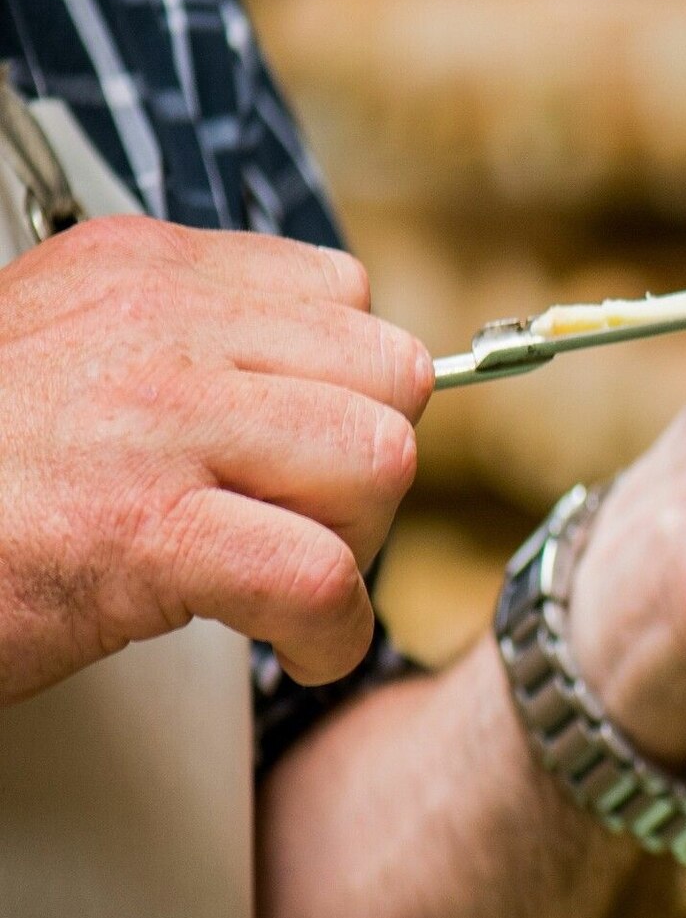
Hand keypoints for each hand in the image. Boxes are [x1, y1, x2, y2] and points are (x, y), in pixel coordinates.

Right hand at [0, 218, 429, 704]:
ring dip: (353, 542)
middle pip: (388, 374)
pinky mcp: (144, 533)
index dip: (343, 390)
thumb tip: (314, 382)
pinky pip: (320, 575)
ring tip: (284, 578)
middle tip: (302, 525)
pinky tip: (292, 645)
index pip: (345, 296)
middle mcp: (155, 328)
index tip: (299, 455)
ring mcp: (152, 424)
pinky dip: (328, 630)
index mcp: (139, 271)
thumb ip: (183, 345)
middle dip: (366, 466)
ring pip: (378, 461)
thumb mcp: (65, 355)